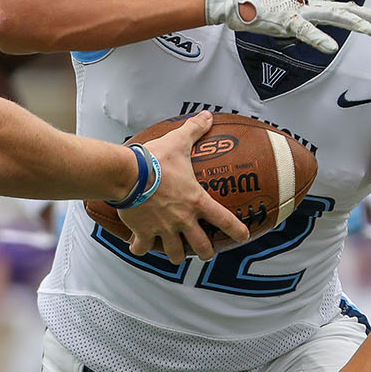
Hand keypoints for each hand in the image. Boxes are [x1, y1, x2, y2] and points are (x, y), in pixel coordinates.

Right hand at [116, 111, 250, 262]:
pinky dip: (140, 248)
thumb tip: (206, 116)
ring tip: (176, 255)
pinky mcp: (143, 232)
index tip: (243, 237)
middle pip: (201, 246)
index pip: (224, 220)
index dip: (237, 230)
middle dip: (205, 252)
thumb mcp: (178, 142)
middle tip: (206, 252)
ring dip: (177, 255)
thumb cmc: (154, 160)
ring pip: (175, 253)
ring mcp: (163, 229)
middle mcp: (183, 220)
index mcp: (196, 201)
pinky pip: (142, 248)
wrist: (127, 174)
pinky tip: (138, 246)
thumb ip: (194, 130)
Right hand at [204, 0, 370, 53]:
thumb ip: (305, 21)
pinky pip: (304, 30)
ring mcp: (299, 11)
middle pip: (348, 11)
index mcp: (313, 6)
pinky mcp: (284, 19)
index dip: (369, 15)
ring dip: (354, 23)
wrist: (234, 0)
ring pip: (333, 16)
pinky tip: (332, 47)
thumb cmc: (259, 8)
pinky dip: (319, 38)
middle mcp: (310, 5)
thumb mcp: (288, 16)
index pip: (347, 9)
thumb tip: (318, 27)